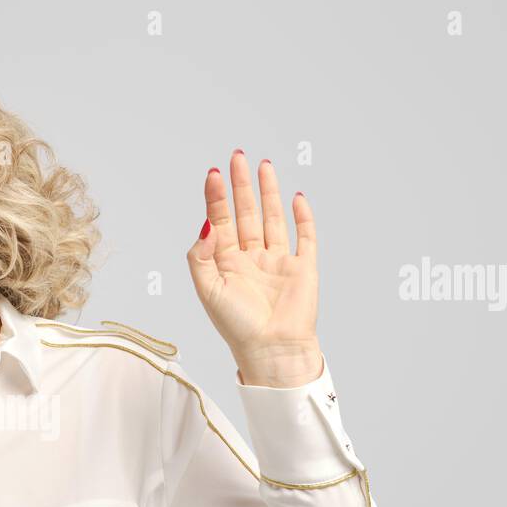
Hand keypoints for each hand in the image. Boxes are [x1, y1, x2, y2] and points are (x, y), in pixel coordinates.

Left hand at [185, 150, 322, 387]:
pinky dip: (303, 217)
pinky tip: (296, 198)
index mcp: (226, 263)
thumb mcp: (207, 290)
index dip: (216, 197)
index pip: (220, 221)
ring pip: (272, 219)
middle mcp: (251, 258)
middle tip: (237, 156)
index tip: (213, 173)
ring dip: (268, 192)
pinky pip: (305, 237)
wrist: (271, 350)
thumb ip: (200, 256)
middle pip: (245, 213)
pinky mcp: (303, 268)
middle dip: (241, 185)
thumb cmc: (237, 326)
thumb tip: (207, 223)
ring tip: (263, 165)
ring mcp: (278, 261)